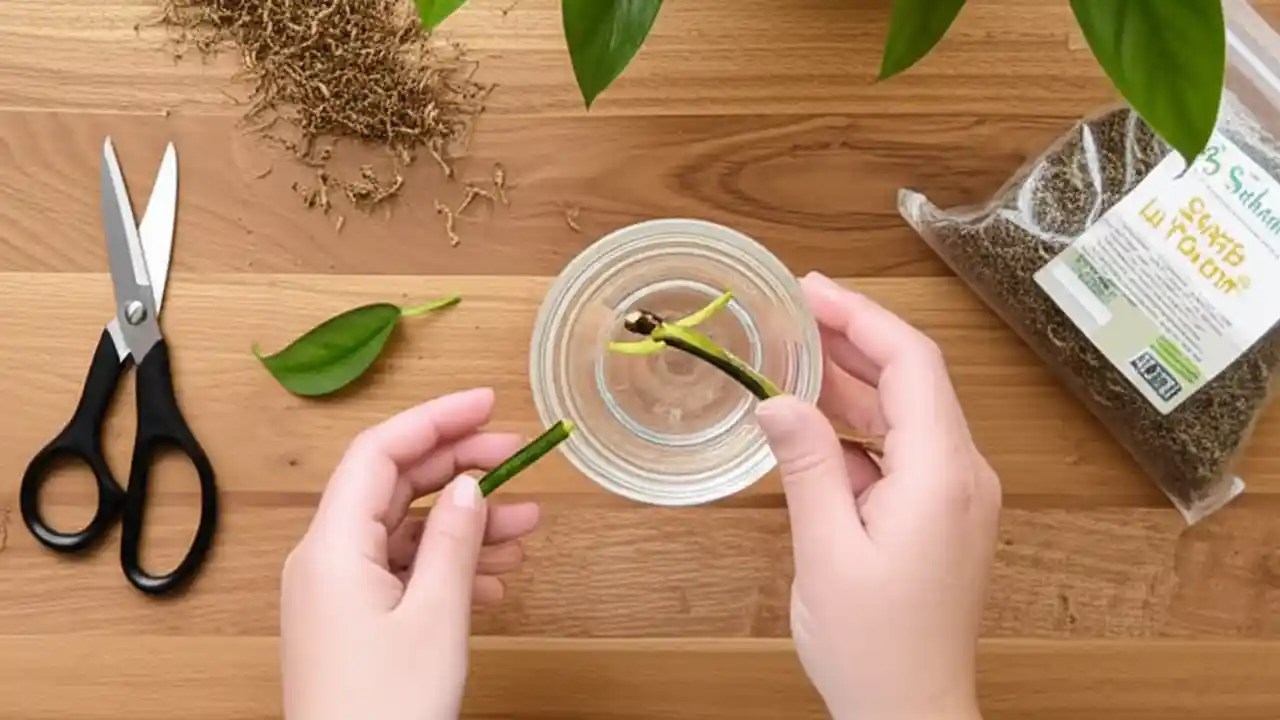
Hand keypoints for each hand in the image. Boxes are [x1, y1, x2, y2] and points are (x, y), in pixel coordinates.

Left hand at [280, 387, 540, 719]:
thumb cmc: (384, 711)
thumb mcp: (435, 617)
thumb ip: (452, 541)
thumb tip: (470, 486)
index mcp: (331, 547)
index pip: (379, 452)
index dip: (435, 419)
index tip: (487, 403)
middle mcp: (324, 560)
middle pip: (392, 485)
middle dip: (459, 468)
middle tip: (518, 458)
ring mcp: (335, 593)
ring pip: (403, 530)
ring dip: (463, 523)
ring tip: (525, 527)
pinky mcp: (350, 622)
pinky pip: (400, 571)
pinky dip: (446, 564)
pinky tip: (494, 578)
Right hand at [756, 273, 1000, 719]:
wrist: (910, 715)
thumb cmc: (874, 648)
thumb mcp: (826, 552)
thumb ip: (806, 466)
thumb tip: (777, 402)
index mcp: (942, 475)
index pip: (911, 363)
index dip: (861, 316)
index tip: (809, 290)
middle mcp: (962, 475)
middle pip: (911, 380)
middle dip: (852, 340)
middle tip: (789, 313)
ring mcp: (956, 495)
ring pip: (905, 413)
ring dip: (851, 384)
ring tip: (790, 355)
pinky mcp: (941, 514)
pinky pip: (900, 451)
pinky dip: (857, 430)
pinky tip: (810, 424)